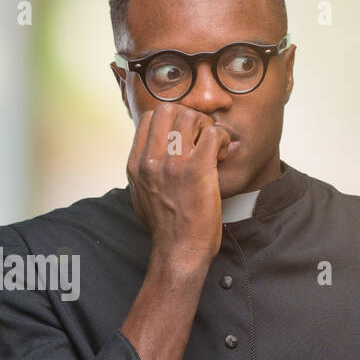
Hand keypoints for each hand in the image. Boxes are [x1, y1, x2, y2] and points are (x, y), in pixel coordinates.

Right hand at [126, 101, 228, 269]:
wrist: (179, 250)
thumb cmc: (165, 226)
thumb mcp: (140, 195)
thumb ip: (143, 171)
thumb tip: (148, 153)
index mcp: (136, 165)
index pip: (149, 118)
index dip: (170, 120)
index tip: (183, 136)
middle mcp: (151, 161)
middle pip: (168, 110)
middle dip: (188, 117)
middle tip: (199, 137)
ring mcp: (173, 164)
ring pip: (191, 117)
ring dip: (206, 127)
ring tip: (212, 146)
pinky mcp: (197, 170)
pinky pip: (213, 133)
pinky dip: (222, 139)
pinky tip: (223, 153)